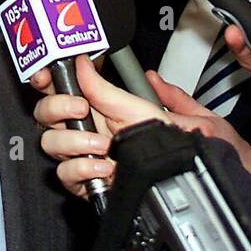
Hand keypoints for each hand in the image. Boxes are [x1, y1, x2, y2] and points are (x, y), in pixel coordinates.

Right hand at [32, 56, 250, 198]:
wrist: (204, 179)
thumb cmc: (191, 148)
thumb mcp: (158, 111)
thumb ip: (120, 90)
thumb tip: (94, 65)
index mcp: (106, 110)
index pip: (64, 90)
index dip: (47, 81)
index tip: (46, 76)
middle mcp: (93, 132)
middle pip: (47, 116)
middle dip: (58, 107)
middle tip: (80, 108)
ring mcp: (90, 159)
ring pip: (52, 144)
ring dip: (75, 141)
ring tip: (104, 145)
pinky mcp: (91, 186)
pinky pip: (66, 175)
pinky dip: (82, 168)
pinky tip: (105, 168)